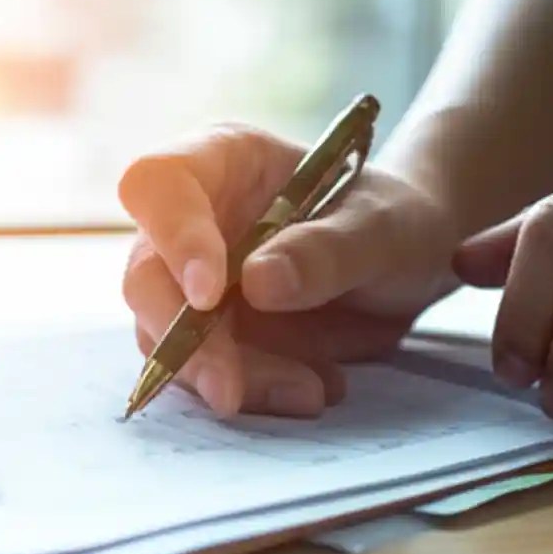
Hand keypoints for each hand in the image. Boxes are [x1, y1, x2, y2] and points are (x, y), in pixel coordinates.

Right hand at [119, 124, 460, 417]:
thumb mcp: (383, 226)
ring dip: (231, 376)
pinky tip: (312, 388)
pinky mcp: (209, 333)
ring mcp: (191, 281)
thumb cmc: (392, 220)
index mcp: (221, 162)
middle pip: (146, 277)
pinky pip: (206, 371)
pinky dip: (254, 392)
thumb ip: (327, 249)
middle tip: (229, 391)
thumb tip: (257, 283)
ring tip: (312, 390)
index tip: (208, 297)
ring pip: (170, 338)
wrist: (407, 266)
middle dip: (184, 340)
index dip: (172, 238)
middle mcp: (192, 220)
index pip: (159, 185)